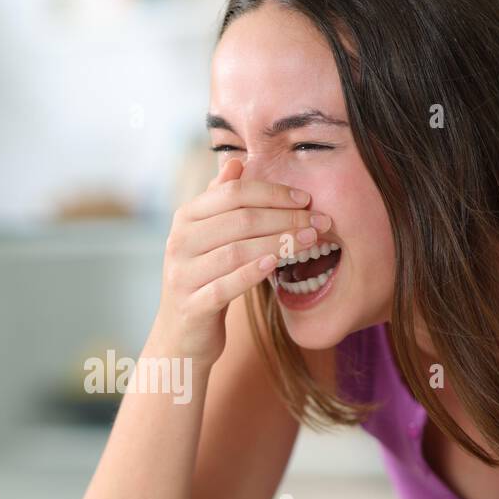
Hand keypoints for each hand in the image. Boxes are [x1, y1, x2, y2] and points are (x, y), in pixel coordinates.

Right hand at [152, 157, 329, 363]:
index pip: (233, 194)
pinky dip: (251, 274)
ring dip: (279, 243)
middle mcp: (179, 242)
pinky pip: (225, 286)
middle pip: (239, 220)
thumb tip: (236, 161)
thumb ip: (219, 202)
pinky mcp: (192, 307)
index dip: (273, 193)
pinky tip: (276, 266)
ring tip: (310, 242)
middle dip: (284, 218)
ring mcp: (182, 275)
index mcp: (185, 218)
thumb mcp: (207, 238)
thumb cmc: (203, 280)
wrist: (180, 336)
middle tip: (319, 222)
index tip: (306, 199)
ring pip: (236, 251)